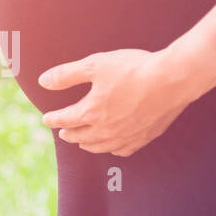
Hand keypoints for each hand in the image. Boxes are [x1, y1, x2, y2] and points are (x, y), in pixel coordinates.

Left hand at [38, 48, 192, 156]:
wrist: (171, 79)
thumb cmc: (134, 69)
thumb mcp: (95, 65)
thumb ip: (67, 74)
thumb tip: (43, 81)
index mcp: (92, 112)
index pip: (65, 118)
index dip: (53, 119)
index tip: (47, 119)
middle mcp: (107, 129)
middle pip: (81, 136)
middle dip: (69, 133)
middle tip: (63, 132)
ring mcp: (126, 136)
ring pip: (100, 146)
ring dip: (87, 144)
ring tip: (82, 143)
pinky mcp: (144, 137)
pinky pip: (123, 150)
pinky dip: (112, 149)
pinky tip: (112, 147)